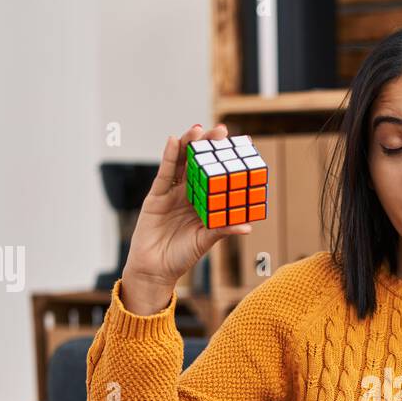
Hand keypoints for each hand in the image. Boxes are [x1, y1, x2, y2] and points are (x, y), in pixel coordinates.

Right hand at [119, 122, 252, 312]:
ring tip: (197, 130)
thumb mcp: (205, 242)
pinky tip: (173, 141)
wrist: (154, 270)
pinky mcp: (155, 196)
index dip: (223, 162)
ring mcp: (172, 194)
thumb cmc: (181, 258)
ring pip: (180, 164)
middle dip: (208, 147)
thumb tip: (247, 226)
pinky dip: (167, 156)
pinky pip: (163, 174)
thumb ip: (222, 230)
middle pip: (198, 165)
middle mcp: (188, 195)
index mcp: (203, 204)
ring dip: (188, 146)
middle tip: (220, 130)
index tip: (236, 146)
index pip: (215, 177)